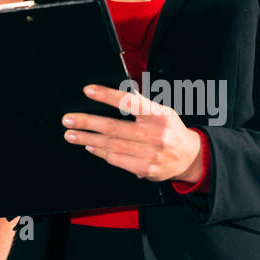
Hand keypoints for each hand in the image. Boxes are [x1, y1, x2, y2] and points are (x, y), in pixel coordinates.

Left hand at [61, 83, 202, 183]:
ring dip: (88, 138)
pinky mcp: (145, 169)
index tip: (88, 91)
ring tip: (71, 134)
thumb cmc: (171, 130)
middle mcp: (155, 135)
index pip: (130, 102)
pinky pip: (116, 159)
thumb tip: (121, 91)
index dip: (107, 95)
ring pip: (112, 145)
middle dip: (88, 123)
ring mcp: (150, 154)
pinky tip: (89, 145)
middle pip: (114, 127)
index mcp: (158, 115)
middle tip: (68, 119)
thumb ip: (141, 103)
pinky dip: (100, 151)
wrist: (190, 157)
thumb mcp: (162, 111)